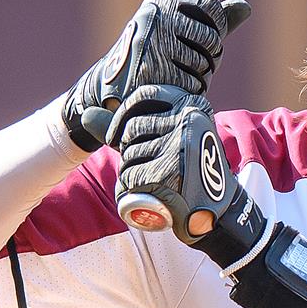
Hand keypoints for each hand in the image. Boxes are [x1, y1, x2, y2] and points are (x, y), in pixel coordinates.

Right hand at [61, 0, 251, 150]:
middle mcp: (156, 17)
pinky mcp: (153, 72)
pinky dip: (190, 91)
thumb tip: (246, 7)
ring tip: (178, 74)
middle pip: (211, 38)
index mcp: (162, 0)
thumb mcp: (180, 30)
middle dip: (210, 55)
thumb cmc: (155, 55)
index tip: (208, 38)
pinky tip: (174, 88)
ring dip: (199, 76)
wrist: (113, 86)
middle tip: (193, 62)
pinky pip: (193, 84)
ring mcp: (153, 44)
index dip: (218, 26)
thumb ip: (213, 21)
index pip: (211, 6)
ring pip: (204, 63)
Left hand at [112, 85, 265, 260]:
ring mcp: (179, 146)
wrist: (222, 211)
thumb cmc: (190, 171)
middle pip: (132, 129)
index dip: (123, 114)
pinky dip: (130, 189)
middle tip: (147, 166)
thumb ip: (128, 124)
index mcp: (192, 106)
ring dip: (130, 171)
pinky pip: (131, 177)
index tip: (119, 134)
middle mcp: (188, 121)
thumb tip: (84, 114)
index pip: (144, 96)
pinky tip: (147, 193)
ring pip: (129, 155)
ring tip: (151, 181)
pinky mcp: (170, 172)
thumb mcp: (170, 139)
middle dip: (128, 150)